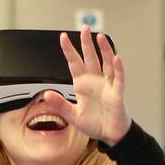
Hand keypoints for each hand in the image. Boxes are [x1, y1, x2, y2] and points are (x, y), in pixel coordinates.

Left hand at [43, 27, 129, 145]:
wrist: (110, 135)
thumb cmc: (95, 123)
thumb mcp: (73, 115)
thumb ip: (60, 105)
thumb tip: (46, 94)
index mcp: (83, 85)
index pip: (75, 63)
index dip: (69, 51)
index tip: (63, 37)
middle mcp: (95, 82)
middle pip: (90, 58)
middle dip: (87, 44)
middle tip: (84, 28)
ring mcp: (107, 86)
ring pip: (106, 63)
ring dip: (104, 50)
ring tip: (100, 37)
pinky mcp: (117, 94)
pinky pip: (118, 79)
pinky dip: (118, 68)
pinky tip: (116, 58)